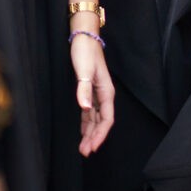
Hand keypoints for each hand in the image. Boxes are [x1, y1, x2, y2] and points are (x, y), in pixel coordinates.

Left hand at [72, 33, 115, 155]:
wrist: (84, 38)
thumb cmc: (86, 52)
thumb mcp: (84, 70)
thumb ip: (84, 89)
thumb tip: (86, 108)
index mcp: (106, 92)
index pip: (106, 119)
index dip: (100, 135)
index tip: (93, 147)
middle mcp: (104, 95)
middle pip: (102, 122)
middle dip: (94, 138)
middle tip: (84, 152)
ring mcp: (97, 94)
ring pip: (95, 119)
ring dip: (90, 133)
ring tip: (83, 148)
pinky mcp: (89, 91)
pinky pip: (90, 113)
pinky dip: (86, 124)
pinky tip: (83, 132)